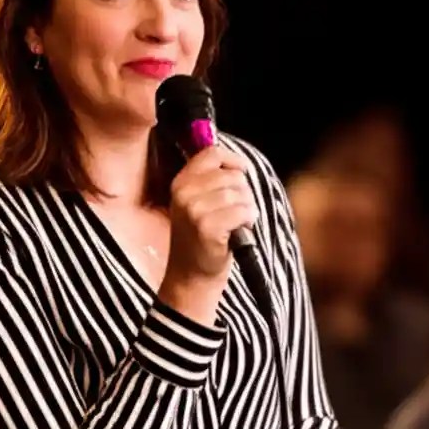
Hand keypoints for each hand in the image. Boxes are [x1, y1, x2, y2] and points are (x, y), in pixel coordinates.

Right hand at [159, 145, 257, 321]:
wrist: (192, 275)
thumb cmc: (200, 238)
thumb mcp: (195, 203)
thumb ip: (210, 180)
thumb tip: (239, 163)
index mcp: (180, 182)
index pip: (212, 153)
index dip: (233, 160)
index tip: (242, 172)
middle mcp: (184, 193)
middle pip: (232, 175)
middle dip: (243, 192)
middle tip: (235, 213)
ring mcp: (194, 210)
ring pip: (241, 193)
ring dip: (247, 208)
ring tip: (236, 223)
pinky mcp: (208, 226)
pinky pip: (244, 211)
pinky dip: (248, 220)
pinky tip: (238, 231)